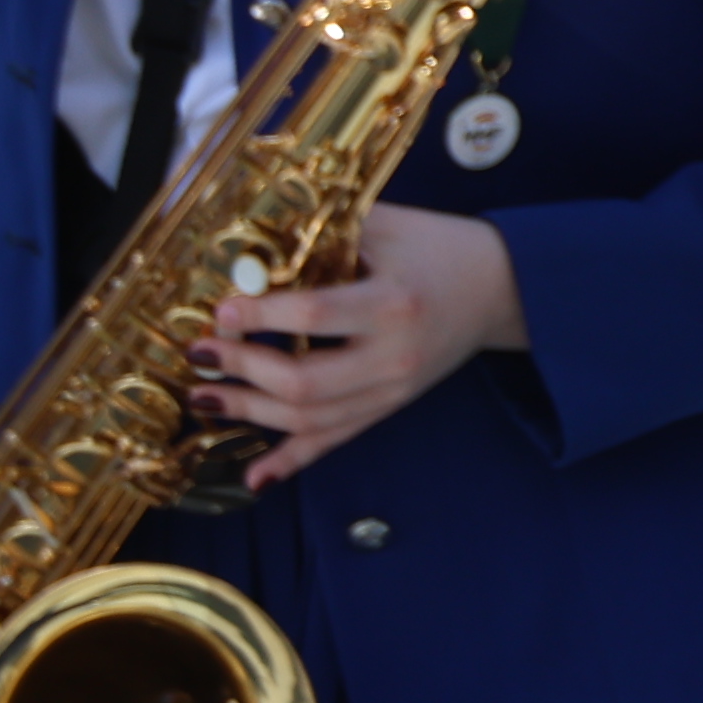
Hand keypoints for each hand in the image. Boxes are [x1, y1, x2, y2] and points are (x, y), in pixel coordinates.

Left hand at [191, 201, 525, 484]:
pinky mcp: (389, 408)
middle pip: (306, 382)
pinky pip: (335, 441)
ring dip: (251, 413)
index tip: (221, 310)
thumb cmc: (439, 247)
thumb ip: (327, 231)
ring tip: (206, 398)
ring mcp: (392, 391)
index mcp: (393, 304)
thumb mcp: (389, 225)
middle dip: (244, 371)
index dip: (262, 317)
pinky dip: (293, 461)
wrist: (501, 288)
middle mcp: (393, 357)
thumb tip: (251, 248)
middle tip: (201, 354)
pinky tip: (255, 476)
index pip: (316, 317)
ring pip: (312, 420)